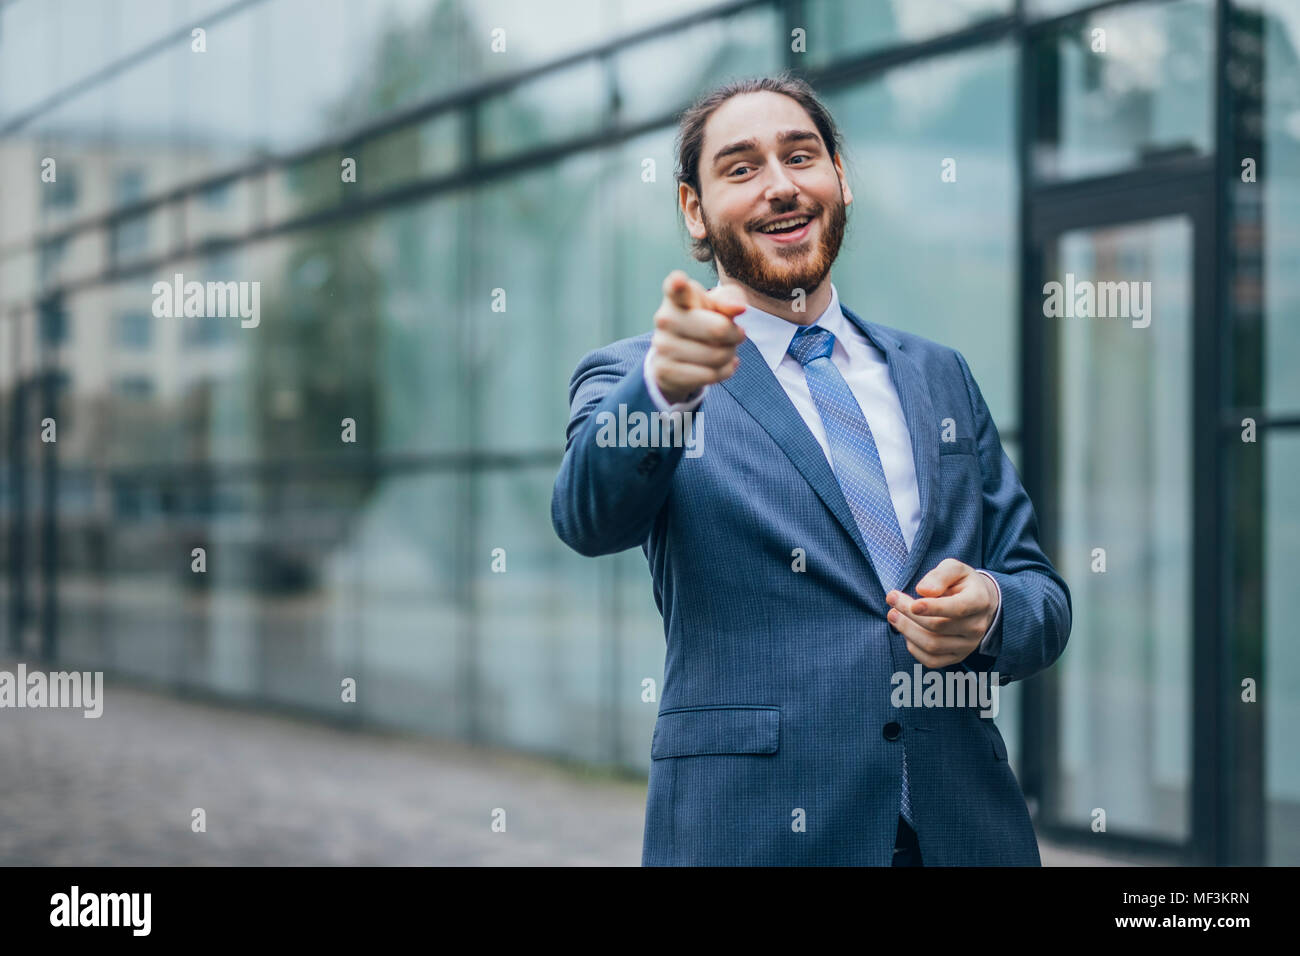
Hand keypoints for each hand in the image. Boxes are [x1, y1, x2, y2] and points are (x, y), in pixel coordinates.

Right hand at [649, 270, 747, 403]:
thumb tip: (739, 308)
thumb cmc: (704, 322)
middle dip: (736, 335)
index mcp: (678, 296)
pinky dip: (724, 372)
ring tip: (724, 350)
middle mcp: (665, 318)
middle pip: (718, 329)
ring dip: (730, 355)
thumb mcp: (719, 306)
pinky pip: (710, 375)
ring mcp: (662, 346)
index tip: (679, 280)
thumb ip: (730, 299)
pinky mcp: (665, 370)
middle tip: (736, 334)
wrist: (677, 357)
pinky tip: (720, 366)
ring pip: (717, 355)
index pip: (675, 288)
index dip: (678, 284)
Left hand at [885, 558, 998, 667]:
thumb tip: (923, 590)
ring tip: (893, 614)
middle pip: (938, 627)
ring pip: (933, 646)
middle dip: (909, 614)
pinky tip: (907, 631)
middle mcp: (976, 627)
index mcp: (979, 601)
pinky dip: (914, 648)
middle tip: (891, 599)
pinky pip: (931, 661)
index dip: (933, 608)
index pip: (957, 608)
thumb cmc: (961, 583)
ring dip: (907, 631)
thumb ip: (940, 575)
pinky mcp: (957, 657)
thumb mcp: (954, 568)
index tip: (912, 604)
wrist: (979, 603)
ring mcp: (968, 645)